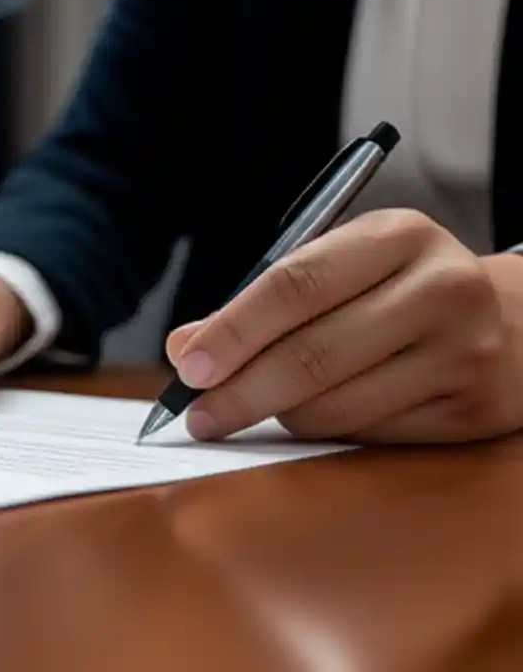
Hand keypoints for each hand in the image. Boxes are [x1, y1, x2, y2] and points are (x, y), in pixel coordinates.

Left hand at [165, 209, 522, 442]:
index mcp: (397, 236)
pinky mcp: (470, 410)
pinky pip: (369, 435)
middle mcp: (440, 289)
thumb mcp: (342, 269)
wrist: (517, 322)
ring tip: (256, 410)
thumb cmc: (400, 291)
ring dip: (279, 416)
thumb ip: (260, 302)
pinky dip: (326, 433)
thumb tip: (183, 348)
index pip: (294, 285)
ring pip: (335, 405)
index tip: (187, 368)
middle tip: (196, 417)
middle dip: (239, 392)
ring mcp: (462, 352)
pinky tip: (314, 418)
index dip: (232, 331)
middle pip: (310, 355)